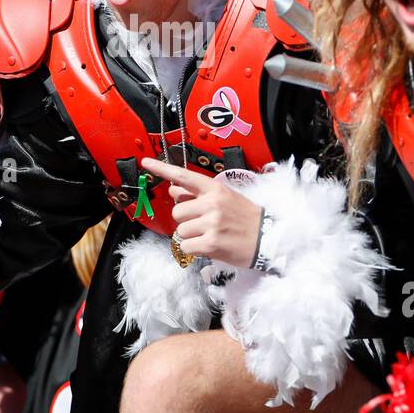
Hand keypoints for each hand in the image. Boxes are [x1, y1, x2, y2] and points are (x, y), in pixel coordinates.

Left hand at [139, 158, 263, 268]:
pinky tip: (208, 246)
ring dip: (191, 236)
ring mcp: (211, 224)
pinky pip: (185, 246)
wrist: (268, 238)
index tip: (145, 163)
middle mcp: (212, 203)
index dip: (162, 169)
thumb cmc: (246, 218)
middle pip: (177, 212)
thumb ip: (198, 194)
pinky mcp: (211, 243)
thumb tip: (174, 189)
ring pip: (180, 231)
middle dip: (185, 221)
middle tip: (203, 224)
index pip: (184, 176)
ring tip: (210, 235)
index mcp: (215, 189)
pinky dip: (193, 249)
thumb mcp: (225, 198)